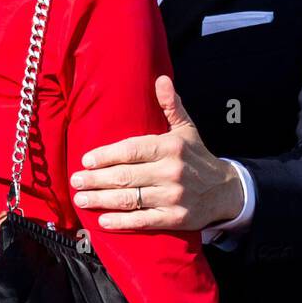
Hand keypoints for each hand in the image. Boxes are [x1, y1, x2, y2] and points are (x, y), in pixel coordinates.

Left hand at [69, 75, 244, 231]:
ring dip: (101, 200)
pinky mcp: (175, 218)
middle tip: (76, 181)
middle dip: (96, 179)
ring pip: (130, 199)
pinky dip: (121, 222)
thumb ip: (171, 106)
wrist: (225, 190)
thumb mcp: (187, 129)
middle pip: (125, 176)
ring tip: (81, 199)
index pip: (132, 150)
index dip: (106, 155)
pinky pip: (143, 221)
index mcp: (171, 147)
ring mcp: (173, 197)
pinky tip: (103, 221)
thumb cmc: (197, 157)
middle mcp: (172, 171)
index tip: (86, 160)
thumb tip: (161, 79)